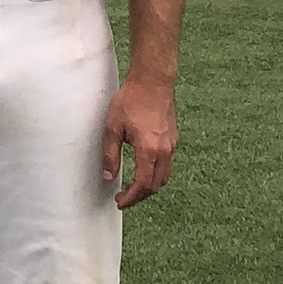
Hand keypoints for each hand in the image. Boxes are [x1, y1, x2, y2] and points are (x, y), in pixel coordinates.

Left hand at [102, 78, 177, 208]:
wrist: (153, 81)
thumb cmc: (131, 101)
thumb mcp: (112, 128)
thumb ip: (110, 154)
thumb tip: (109, 177)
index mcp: (149, 150)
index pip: (143, 185)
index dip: (132, 198)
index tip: (120, 202)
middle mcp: (165, 151)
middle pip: (156, 185)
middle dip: (140, 195)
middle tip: (124, 198)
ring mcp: (172, 145)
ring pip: (164, 176)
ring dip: (149, 185)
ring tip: (132, 187)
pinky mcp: (173, 138)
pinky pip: (167, 164)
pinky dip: (155, 173)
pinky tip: (142, 169)